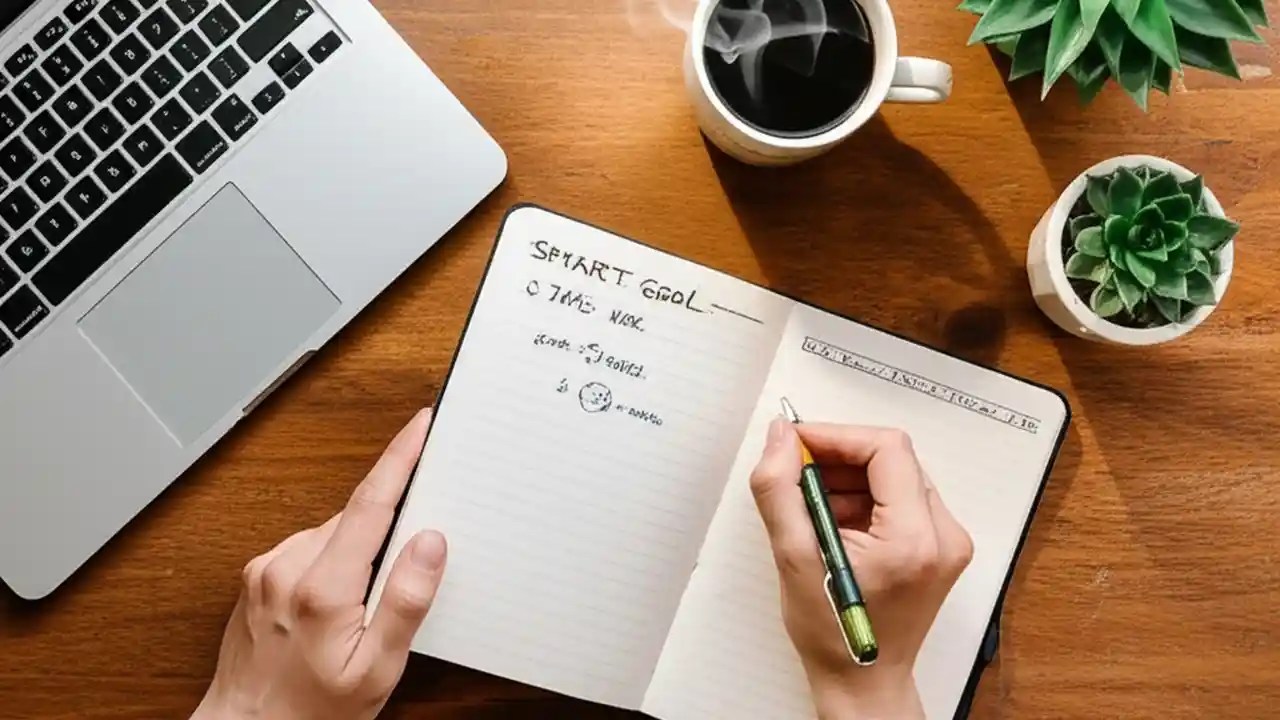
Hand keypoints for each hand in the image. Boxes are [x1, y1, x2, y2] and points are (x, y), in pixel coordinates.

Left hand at [193, 408, 446, 719]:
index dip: (400, 458)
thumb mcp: (377, 669)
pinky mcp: (256, 575)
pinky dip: (333, 561)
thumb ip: (406, 601)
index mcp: (321, 587)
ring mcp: (266, 569)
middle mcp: (286, 566)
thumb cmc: (314, 711)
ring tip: (367, 605)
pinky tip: (338, 604)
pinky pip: (308, 549)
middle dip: (389, 525)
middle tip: (410, 563)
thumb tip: (430, 541)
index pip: (371, 503)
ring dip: (359, 549)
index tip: (421, 425)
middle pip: (355, 517)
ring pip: (332, 533)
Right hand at [750, 420, 972, 719]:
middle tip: (797, 474)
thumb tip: (780, 436)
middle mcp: (944, 535)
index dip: (837, 437)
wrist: (863, 682)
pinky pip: (901, 498)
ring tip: (812, 509)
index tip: (798, 444)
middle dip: (840, 459)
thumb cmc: (831, 634)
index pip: (887, 450)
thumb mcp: (792, 558)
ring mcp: (947, 541)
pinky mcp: (940, 546)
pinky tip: (835, 523)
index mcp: (915, 539)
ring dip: (849, 480)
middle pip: (893, 460)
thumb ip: (780, 490)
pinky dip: (864, 499)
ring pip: (896, 476)